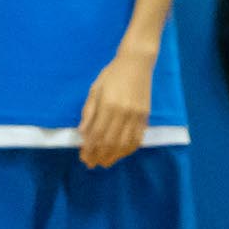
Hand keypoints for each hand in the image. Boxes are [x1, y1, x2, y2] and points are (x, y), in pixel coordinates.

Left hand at [79, 47, 154, 167]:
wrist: (136, 64)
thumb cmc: (111, 75)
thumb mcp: (94, 90)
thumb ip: (89, 112)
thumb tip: (83, 133)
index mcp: (108, 105)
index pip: (97, 133)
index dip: (89, 148)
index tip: (83, 157)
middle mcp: (123, 112)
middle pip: (110, 141)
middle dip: (99, 155)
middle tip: (91, 163)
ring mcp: (136, 116)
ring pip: (125, 143)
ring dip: (114, 156)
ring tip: (105, 162)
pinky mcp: (145, 116)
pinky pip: (138, 138)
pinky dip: (129, 149)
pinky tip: (121, 153)